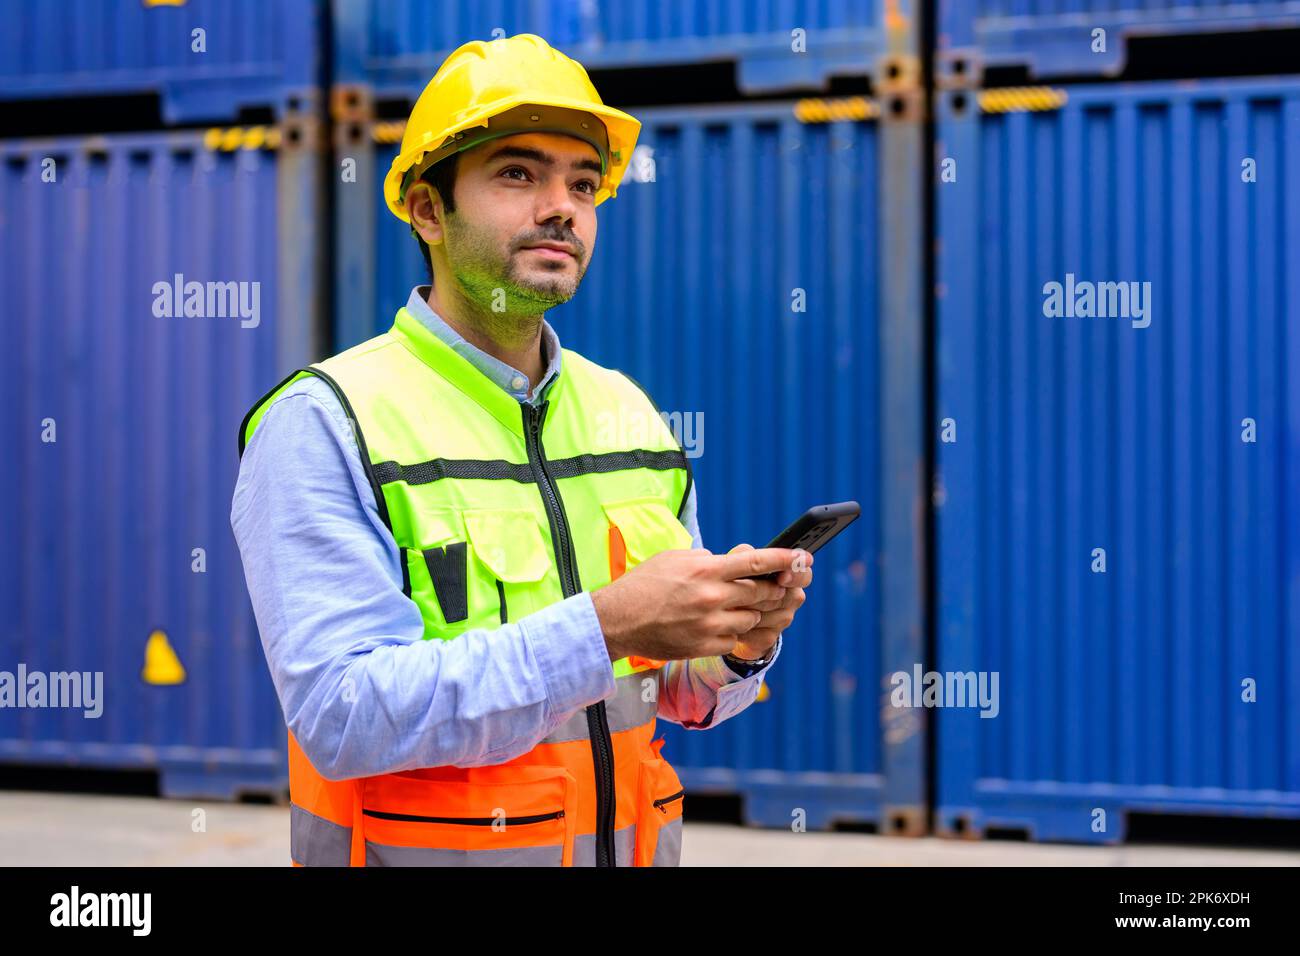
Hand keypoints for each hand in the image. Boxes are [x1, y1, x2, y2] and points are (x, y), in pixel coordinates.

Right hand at [590, 546, 803, 662]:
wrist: (618, 620)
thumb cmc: (646, 583)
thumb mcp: (676, 558)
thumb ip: (711, 559)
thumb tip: (740, 560)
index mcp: (706, 570)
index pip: (756, 562)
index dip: (784, 560)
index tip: (802, 557)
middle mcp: (712, 598)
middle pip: (762, 593)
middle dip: (774, 588)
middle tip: (778, 585)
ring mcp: (709, 626)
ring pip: (752, 619)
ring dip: (752, 612)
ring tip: (738, 605)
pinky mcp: (704, 647)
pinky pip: (734, 639)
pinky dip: (732, 632)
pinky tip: (718, 625)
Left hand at [725, 543, 812, 659]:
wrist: (727, 614)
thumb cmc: (736, 581)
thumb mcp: (738, 564)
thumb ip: (743, 554)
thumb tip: (745, 551)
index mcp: (791, 576)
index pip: (803, 574)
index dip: (795, 576)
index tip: (782, 578)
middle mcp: (792, 598)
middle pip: (784, 597)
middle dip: (759, 594)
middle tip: (738, 591)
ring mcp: (783, 619)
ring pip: (769, 616)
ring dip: (747, 610)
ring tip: (728, 605)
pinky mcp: (769, 638)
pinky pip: (757, 633)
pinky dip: (740, 627)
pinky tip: (728, 622)